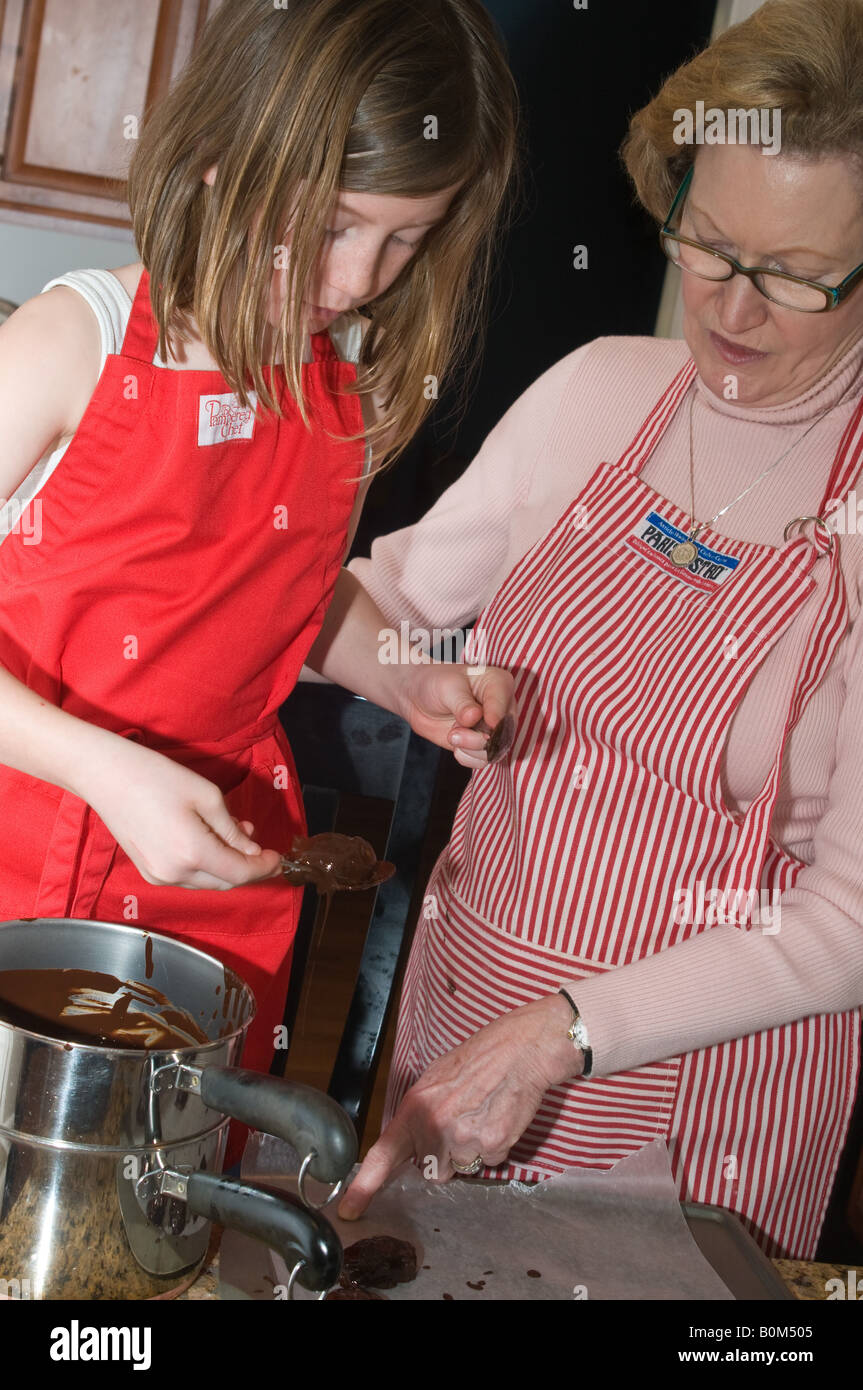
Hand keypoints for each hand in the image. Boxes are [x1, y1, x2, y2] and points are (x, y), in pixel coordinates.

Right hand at [79, 735, 283, 889]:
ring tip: (237, 832)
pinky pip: (187, 877)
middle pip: (225, 882)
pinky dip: (205, 864)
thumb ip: (232, 829)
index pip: (240, 873)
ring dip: (227, 864)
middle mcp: (175, 873)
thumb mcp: (207, 796)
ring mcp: (158, 876)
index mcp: (193, 853)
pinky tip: (209, 839)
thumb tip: (250, 850)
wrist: (106, 776)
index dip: (264, 867)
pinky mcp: (148, 872)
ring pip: (206, 881)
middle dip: (248, 867)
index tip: (280, 858)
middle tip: (260, 844)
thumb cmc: (157, 777)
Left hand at [338, 994, 581, 1219]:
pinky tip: (497, 1119)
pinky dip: (494, 1148)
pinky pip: (488, 1163)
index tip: (350, 1210)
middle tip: (461, 1124)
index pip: (382, 1155)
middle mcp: (434, 1127)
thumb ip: (420, 1115)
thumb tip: (413, 1142)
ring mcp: (463, 1139)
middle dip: (445, 1157)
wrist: (518, 1050)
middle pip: (433, 1171)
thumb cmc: (478, 1060)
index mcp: (414, 1109)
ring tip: (481, 1117)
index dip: (365, 1186)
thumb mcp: (435, 1080)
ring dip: (470, 1153)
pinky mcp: (491, 1145)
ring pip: (461, 1169)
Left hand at [394, 661, 513, 769]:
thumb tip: (474, 717)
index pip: (503, 705)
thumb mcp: (447, 688)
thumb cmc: (437, 683)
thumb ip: (462, 704)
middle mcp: (502, 708)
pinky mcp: (483, 745)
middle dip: (477, 739)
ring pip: (494, 750)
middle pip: (503, 733)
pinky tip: (456, 745)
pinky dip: (467, 757)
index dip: (496, 717)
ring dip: (469, 748)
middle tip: (453, 734)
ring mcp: (494, 728)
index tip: (488, 723)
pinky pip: (483, 760)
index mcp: (499, 684)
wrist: (420, 698)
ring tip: (452, 735)